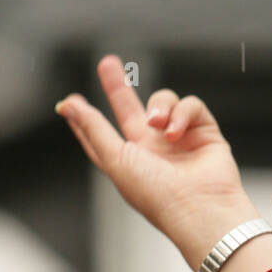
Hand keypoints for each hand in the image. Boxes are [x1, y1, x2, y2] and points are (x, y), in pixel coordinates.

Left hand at [56, 56, 253, 264]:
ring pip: (163, 101)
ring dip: (159, 106)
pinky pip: (191, 105)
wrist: (200, 207)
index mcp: (127, 162)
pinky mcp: (204, 132)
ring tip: (158, 124)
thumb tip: (68, 105)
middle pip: (130, 109)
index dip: (86, 118)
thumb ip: (94, 129)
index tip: (69, 103)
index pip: (100, 135)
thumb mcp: (116, 160)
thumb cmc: (156, 194)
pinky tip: (177, 132)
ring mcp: (178, 140)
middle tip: (106, 63)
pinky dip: (182, 112)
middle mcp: (151, 150)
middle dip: (117, 86)